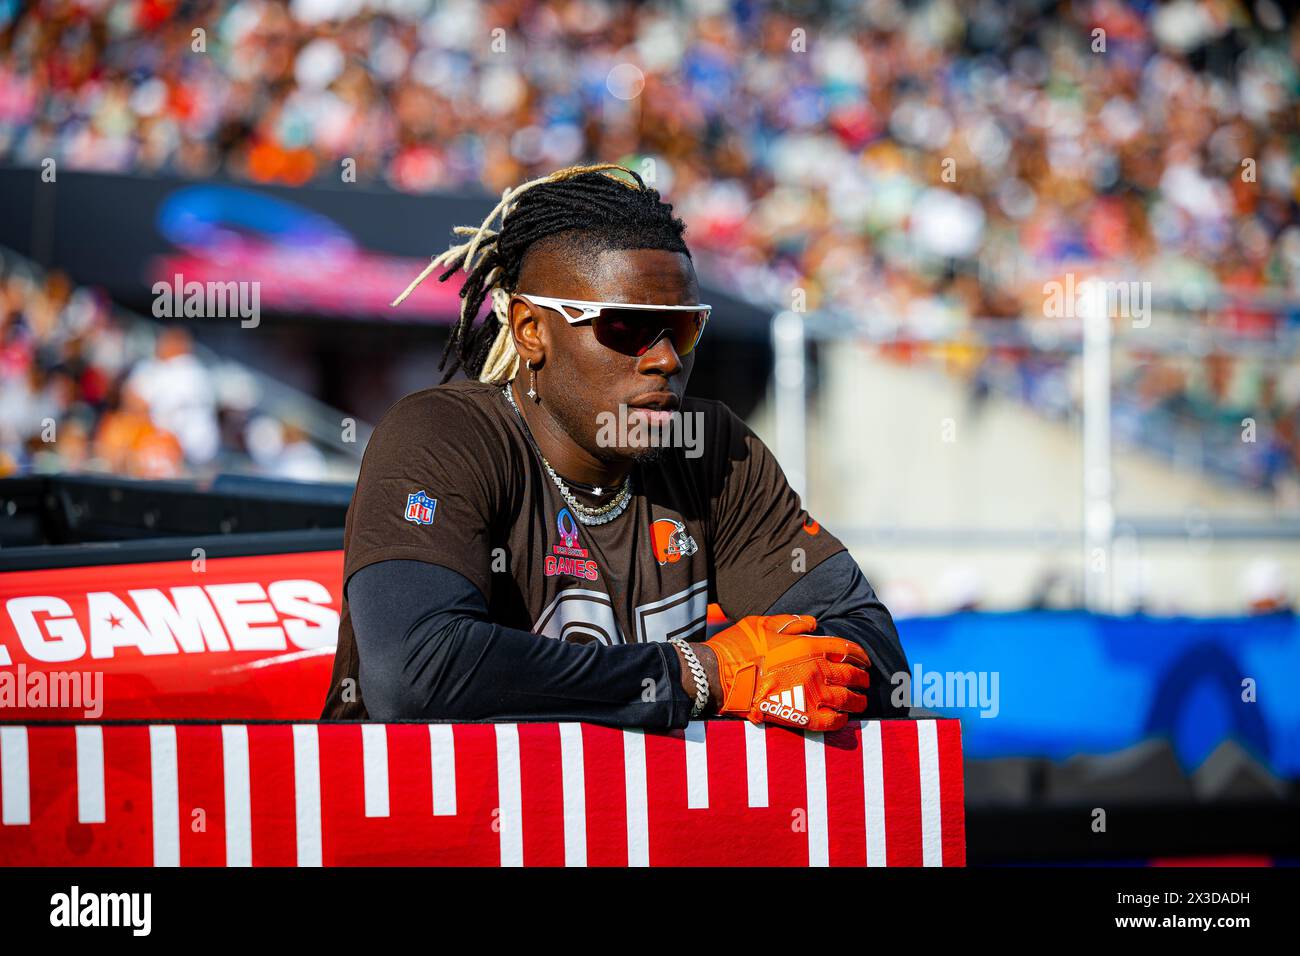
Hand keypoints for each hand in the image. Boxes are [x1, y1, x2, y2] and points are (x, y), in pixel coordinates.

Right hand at [705, 614, 870, 730]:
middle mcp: (814, 669)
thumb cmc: (738, 647)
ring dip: (857, 701)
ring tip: (861, 702)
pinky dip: (840, 721)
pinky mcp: (799, 716)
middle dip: (861, 678)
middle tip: (865, 681)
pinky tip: (843, 719)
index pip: (845, 648)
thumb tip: (812, 623)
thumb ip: (791, 622)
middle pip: (850, 674)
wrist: (718, 676)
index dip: (859, 654)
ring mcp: (809, 694)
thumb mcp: (763, 623)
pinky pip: (829, 721)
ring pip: (845, 699)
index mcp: (807, 645)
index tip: (864, 659)